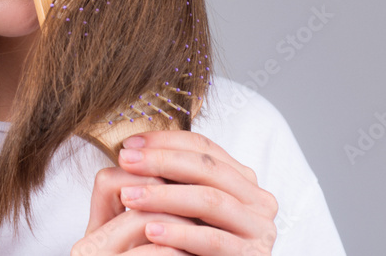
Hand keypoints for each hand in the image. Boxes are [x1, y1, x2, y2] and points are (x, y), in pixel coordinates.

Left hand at [72, 130, 277, 254]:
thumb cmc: (189, 243)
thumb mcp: (183, 206)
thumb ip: (173, 178)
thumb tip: (132, 149)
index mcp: (241, 179)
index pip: (203, 147)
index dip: (164, 141)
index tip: (128, 145)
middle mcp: (257, 200)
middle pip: (207, 168)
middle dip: (161, 161)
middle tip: (125, 161)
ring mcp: (259, 229)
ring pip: (210, 200)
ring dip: (164, 196)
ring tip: (129, 196)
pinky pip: (212, 239)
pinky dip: (179, 233)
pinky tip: (151, 231)